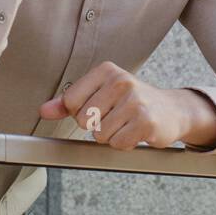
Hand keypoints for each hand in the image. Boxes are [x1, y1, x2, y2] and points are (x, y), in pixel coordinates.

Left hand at [37, 61, 196, 150]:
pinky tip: (135, 132)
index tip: (99, 107)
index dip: (80, 112)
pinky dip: (124, 144)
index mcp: (106, 71)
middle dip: (96, 125)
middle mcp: (121, 81)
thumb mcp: (100, 94)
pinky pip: (117, 144)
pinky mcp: (146, 122)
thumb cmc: (131, 102)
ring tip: (126, 124)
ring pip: (100, 134)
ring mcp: (135, 101)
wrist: (172, 110)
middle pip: (84, 120)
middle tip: (116, 117)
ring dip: (111, 136)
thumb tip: (44, 110)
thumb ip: (69, 102)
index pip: (71, 101)